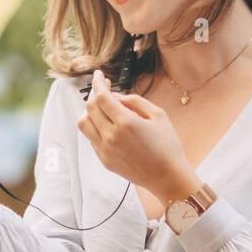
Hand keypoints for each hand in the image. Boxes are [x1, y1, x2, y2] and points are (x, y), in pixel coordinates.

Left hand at [76, 69, 198, 203]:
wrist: (168, 177)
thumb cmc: (167, 145)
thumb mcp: (158, 115)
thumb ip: (134, 101)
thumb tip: (115, 96)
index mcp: (125, 123)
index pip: (101, 97)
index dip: (97, 82)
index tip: (98, 74)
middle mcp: (111, 137)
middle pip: (90, 108)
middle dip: (95, 93)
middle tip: (104, 87)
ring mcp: (105, 150)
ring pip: (84, 123)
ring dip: (90, 111)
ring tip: (102, 107)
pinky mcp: (104, 161)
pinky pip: (91, 138)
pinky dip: (95, 126)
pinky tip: (108, 124)